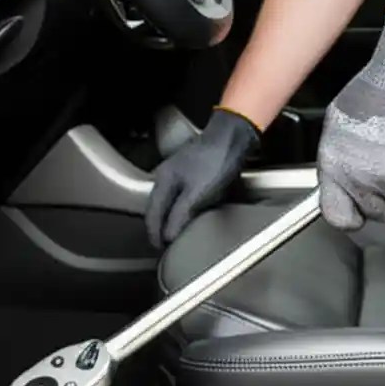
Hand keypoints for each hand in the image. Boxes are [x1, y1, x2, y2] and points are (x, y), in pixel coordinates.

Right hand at [146, 108, 259, 246]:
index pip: (152, 214)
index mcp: (164, 181)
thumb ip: (180, 215)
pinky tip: (187, 212)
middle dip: (158, 226)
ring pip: (166, 200)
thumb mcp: (198, 193)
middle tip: (163, 244)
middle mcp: (166, 175)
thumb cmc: (216, 161)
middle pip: (156, 207)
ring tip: (173, 232)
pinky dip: (178, 207)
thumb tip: (168, 237)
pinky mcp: (191, 170)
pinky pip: (178, 194)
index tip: (160, 248)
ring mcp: (178, 171)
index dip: (155, 234)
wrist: (232, 136)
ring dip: (168, 217)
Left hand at [317, 9, 384, 230]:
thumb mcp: (337, 124)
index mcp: (336, 168)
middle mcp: (363, 181)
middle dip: (382, 195)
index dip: (349, 213)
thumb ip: (338, 160)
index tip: (355, 208)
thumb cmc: (376, 89)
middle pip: (376, 213)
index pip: (338, 216)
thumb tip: (341, 178)